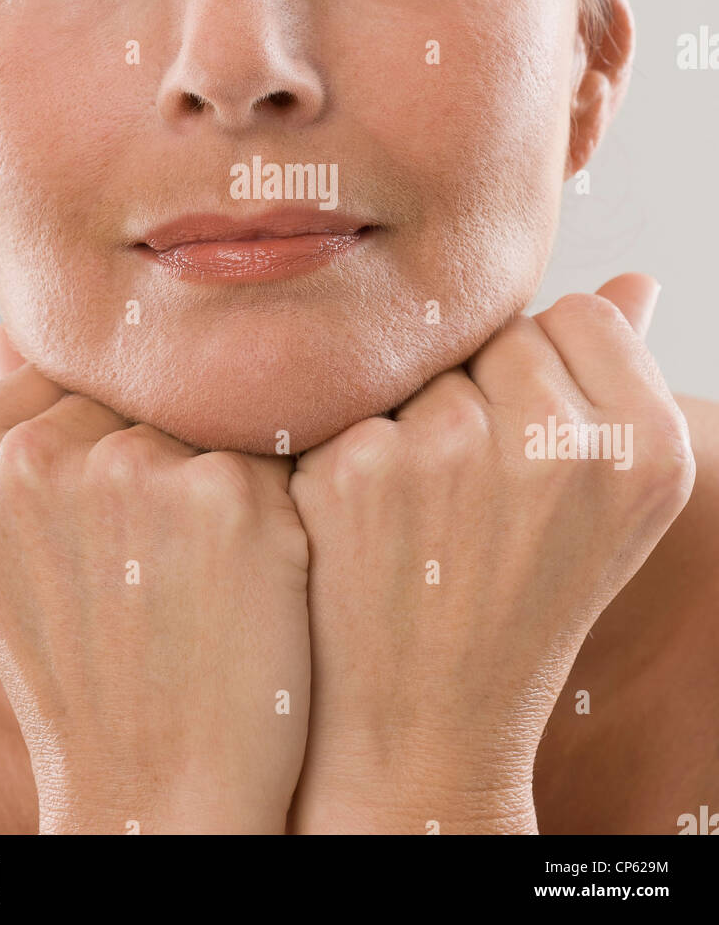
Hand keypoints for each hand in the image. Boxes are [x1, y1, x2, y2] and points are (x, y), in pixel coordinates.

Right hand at [0, 328, 309, 833]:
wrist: (153, 787)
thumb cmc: (88, 658)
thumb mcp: (10, 544)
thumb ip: (11, 427)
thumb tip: (15, 326)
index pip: (62, 379)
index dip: (107, 444)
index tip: (115, 527)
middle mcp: (28, 454)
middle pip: (133, 390)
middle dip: (160, 453)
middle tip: (155, 558)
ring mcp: (127, 469)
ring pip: (203, 411)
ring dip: (219, 472)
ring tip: (197, 571)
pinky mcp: (226, 495)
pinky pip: (273, 443)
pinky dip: (276, 499)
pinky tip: (252, 570)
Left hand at [288, 275, 694, 833]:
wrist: (426, 721)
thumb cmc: (519, 595)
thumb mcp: (606, 502)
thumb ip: (620, 381)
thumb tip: (638, 278)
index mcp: (648, 446)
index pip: (577, 315)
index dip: (543, 376)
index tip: (533, 456)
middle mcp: (564, 445)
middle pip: (500, 333)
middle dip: (480, 395)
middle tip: (476, 499)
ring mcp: (457, 452)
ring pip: (426, 363)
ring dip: (416, 418)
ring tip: (428, 515)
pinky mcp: (362, 468)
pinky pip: (356, 399)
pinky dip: (352, 448)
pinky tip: (368, 521)